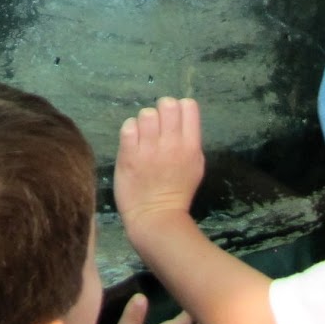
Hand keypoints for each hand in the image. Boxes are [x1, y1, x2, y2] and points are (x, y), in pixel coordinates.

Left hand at [114, 96, 203, 244]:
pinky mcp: (129, 155)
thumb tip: (181, 120)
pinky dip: (130, 132)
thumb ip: (190, 141)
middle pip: (167, 104)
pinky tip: (132, 144)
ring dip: (144, 122)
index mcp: (191, 146)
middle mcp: (172, 143)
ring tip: (143, 137)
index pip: (188, 105)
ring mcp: (149, 149)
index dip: (179, 109)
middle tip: (156, 128)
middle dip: (161, 111)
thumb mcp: (196, 166)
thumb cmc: (178, 193)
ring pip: (145, 113)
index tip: (173, 122)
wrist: (156, 218)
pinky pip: (128, 127)